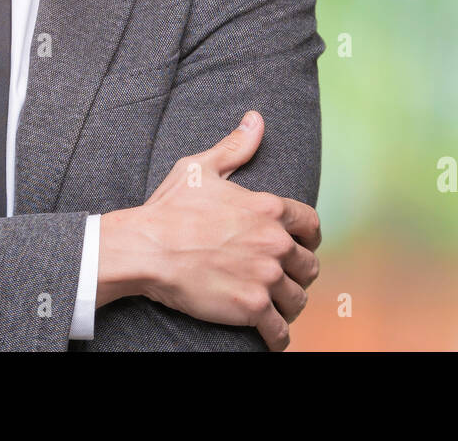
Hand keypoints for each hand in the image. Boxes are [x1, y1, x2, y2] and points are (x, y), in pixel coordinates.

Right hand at [97, 110, 321, 349]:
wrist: (147, 249)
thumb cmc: (170, 207)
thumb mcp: (202, 168)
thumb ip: (235, 146)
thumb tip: (256, 119)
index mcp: (269, 208)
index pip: (311, 225)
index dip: (308, 238)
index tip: (301, 246)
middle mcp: (275, 242)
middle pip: (309, 265)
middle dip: (298, 273)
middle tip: (285, 280)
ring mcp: (266, 277)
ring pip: (298, 299)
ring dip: (289, 305)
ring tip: (278, 309)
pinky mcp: (252, 308)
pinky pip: (280, 331)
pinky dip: (278, 338)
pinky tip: (273, 339)